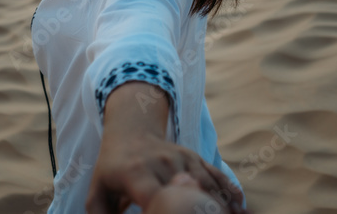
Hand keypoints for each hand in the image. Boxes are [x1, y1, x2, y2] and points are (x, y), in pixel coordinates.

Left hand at [85, 130, 246, 213]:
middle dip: (198, 212)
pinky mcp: (195, 157)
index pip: (157, 198)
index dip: (166, 212)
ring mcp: (182, 158)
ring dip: (218, 207)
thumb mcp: (98, 190)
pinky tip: (238, 207)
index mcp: (137, 173)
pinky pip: (215, 174)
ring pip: (207, 186)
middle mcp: (163, 163)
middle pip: (188, 194)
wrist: (131, 131)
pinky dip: (229, 191)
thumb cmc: (112, 168)